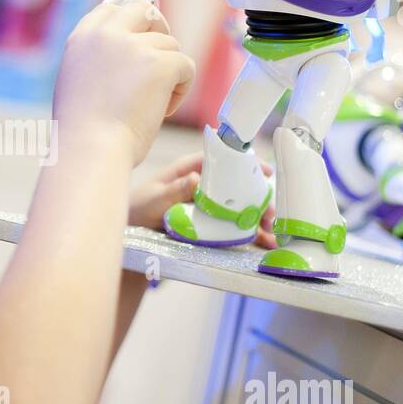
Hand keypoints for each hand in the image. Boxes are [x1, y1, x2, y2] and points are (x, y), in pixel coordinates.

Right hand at [53, 0, 195, 167]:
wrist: (90, 149)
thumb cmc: (84, 130)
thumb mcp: (78, 80)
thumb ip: (99, 57)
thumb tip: (131, 46)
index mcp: (82, 38)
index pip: (113, 7)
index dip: (132, 17)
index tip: (143, 32)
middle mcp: (106, 34)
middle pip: (145, 10)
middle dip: (159, 30)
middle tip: (161, 61)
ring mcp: (133, 46)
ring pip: (170, 45)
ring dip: (168, 73)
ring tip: (150, 106)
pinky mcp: (160, 63)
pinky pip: (186, 65)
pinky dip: (180, 90)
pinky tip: (161, 112)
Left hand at [130, 151, 277, 248]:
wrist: (129, 235)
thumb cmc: (137, 209)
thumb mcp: (154, 198)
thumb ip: (175, 189)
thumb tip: (196, 178)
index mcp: (191, 169)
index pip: (223, 159)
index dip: (247, 163)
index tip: (267, 171)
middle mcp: (204, 184)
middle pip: (238, 186)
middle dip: (258, 199)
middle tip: (271, 215)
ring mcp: (208, 205)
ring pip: (239, 208)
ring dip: (257, 219)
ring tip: (273, 234)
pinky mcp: (208, 224)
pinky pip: (232, 227)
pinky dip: (249, 234)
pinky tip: (265, 243)